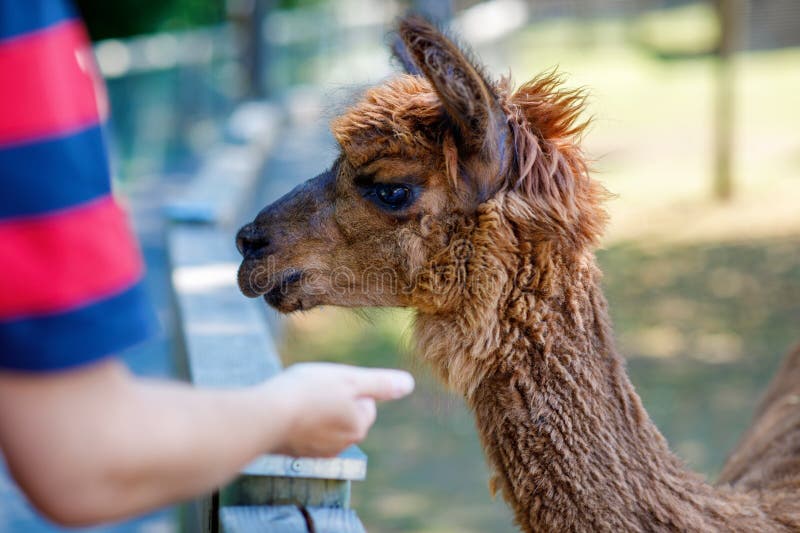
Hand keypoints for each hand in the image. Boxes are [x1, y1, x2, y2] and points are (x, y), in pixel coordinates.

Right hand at [261, 363, 414, 456]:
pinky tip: (286, 413)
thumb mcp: (349, 379)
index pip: (365, 400)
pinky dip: (299, 422)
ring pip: (325, 422)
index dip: (348, 386)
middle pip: (346, 412)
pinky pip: (306, 433)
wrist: (266, 417)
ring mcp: (319, 452)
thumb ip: (380, 383)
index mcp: (359, 425)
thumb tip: (409, 384)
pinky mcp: (298, 453)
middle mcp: (343, 444)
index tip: (329, 383)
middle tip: (312, 389)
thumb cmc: (309, 391)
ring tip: (297, 401)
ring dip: (315, 410)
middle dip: (333, 399)